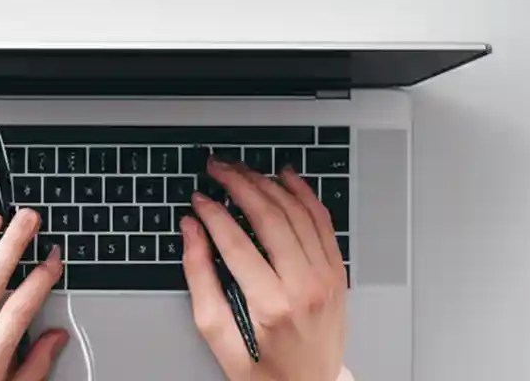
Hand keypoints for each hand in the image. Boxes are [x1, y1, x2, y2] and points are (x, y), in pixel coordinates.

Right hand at [182, 159, 349, 380]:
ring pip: (298, 212)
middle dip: (240, 185)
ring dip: (268, 183)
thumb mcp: (220, 338)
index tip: (198, 199)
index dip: (214, 214)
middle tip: (217, 169)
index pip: (237, 243)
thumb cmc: (264, 372)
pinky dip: (304, 194)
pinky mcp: (337, 272)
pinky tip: (286, 178)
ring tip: (243, 170)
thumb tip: (191, 234)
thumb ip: (202, 282)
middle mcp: (306, 287)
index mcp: (273, 306)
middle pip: (270, 217)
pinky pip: (323, 222)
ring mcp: (327, 277)